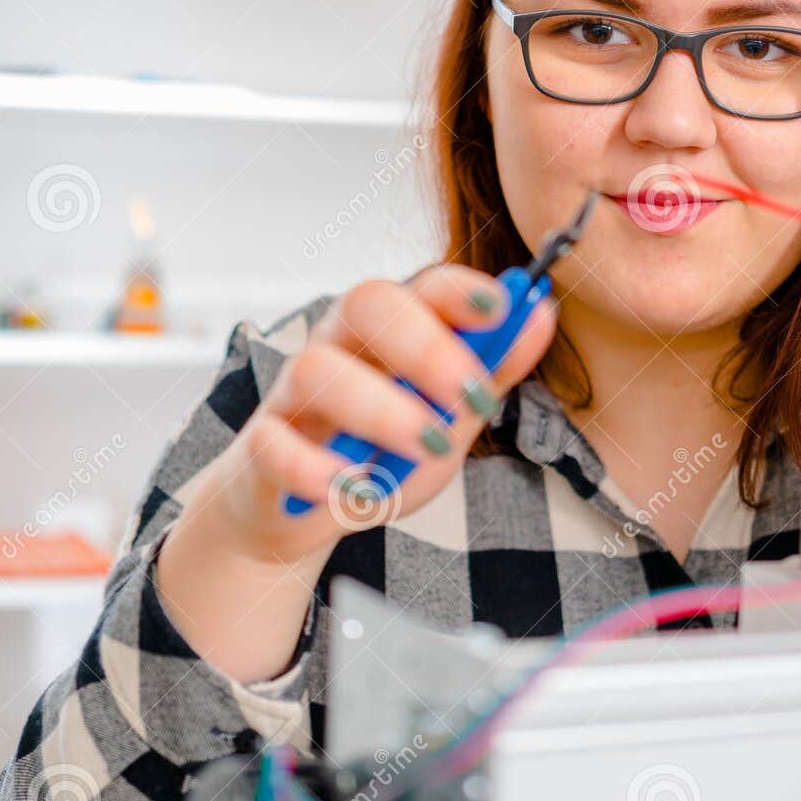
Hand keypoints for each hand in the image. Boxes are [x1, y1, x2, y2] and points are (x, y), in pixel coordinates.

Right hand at [210, 264, 559, 564]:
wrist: (298, 513)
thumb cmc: (379, 453)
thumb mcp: (447, 414)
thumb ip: (490, 368)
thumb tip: (540, 311)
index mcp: (390, 329)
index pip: (422, 287)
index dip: (460, 291)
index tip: (501, 307)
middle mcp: (338, 345)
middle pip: (366, 305)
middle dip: (425, 346)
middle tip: (470, 397)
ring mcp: (293, 393)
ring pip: (317, 371)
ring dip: (381, 410)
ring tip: (427, 449)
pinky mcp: (261, 447)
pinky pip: (274, 446)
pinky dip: (315, 470)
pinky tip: (356, 491)